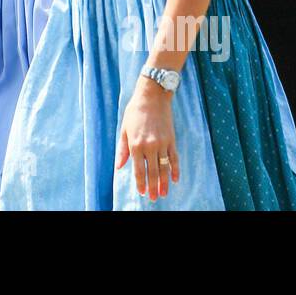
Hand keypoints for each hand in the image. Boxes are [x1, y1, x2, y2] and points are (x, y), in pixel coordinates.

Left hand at [115, 77, 179, 201]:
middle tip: (152, 198)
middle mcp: (149, 146)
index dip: (140, 182)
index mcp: (135, 144)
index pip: (138, 169)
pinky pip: (174, 159)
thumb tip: (119, 167)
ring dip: (164, 183)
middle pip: (152, 172)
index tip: (141, 192)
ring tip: (163, 194)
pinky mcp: (171, 140)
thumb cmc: (135, 111)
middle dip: (152, 187)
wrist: (152, 96)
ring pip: (164, 168)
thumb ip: (122, 149)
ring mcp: (162, 144)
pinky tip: (175, 180)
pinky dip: (175, 170)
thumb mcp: (124, 129)